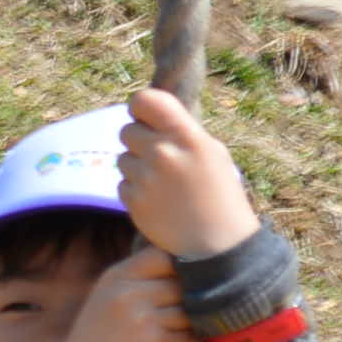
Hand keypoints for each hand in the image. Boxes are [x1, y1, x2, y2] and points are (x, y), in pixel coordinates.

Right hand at [48, 249, 194, 341]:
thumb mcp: (105, 299)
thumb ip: (137, 278)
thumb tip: (186, 261)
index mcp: (114, 277)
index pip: (163, 255)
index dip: (174, 268)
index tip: (170, 284)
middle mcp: (128, 294)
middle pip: (181, 283)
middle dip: (182, 300)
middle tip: (165, 319)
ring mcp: (144, 320)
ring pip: (189, 310)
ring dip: (184, 323)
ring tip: (160, 336)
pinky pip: (190, 335)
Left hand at [118, 87, 260, 260]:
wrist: (217, 242)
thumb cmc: (220, 194)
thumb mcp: (212, 152)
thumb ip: (181, 131)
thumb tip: (154, 116)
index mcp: (186, 135)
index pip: (144, 100)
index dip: (140, 107)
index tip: (145, 117)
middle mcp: (163, 152)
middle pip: (127, 130)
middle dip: (139, 141)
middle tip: (158, 157)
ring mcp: (145, 177)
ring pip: (122, 158)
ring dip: (136, 167)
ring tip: (162, 183)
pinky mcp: (133, 201)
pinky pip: (122, 184)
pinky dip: (134, 190)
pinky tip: (157, 200)